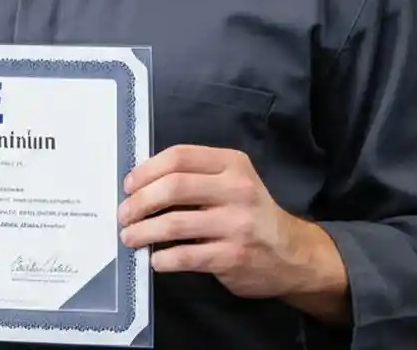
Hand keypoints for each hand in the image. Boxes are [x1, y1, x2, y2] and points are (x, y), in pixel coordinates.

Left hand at [117, 145, 347, 317]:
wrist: (293, 255)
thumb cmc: (251, 214)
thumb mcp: (233, 182)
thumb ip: (196, 176)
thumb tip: (141, 184)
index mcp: (232, 164)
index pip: (180, 157)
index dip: (146, 170)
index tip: (128, 185)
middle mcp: (237, 190)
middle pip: (173, 187)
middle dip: (139, 202)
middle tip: (123, 214)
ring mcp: (236, 225)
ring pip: (174, 224)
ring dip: (143, 231)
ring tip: (129, 237)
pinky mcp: (233, 257)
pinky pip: (186, 256)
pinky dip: (163, 259)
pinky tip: (155, 260)